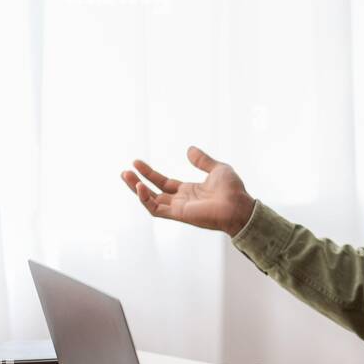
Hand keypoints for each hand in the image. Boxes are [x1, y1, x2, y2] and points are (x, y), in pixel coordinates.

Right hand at [121, 146, 254, 236]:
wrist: (239, 205)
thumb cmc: (233, 190)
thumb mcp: (217, 169)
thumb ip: (202, 160)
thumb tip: (189, 149)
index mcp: (189, 191)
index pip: (164, 182)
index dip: (150, 173)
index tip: (136, 162)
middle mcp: (181, 201)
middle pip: (153, 192)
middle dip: (137, 182)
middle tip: (125, 171)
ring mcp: (178, 208)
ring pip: (150, 201)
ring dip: (136, 189)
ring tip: (125, 175)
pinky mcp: (178, 214)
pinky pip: (156, 209)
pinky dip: (146, 199)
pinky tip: (140, 187)